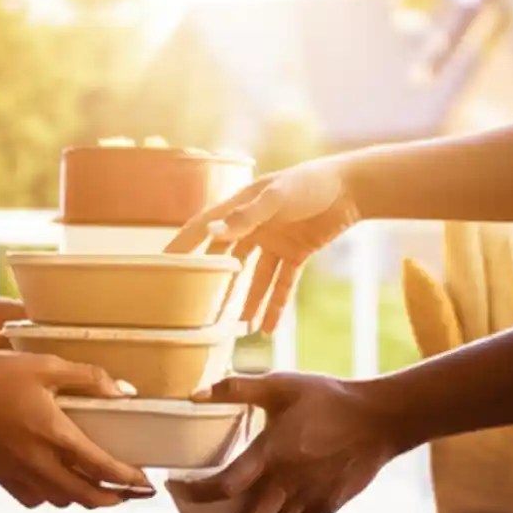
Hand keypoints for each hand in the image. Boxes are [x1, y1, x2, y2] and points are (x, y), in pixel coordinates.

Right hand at [0, 350, 154, 508]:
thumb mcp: (46, 365)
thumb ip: (88, 377)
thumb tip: (124, 392)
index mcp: (55, 436)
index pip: (103, 469)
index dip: (129, 480)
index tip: (146, 483)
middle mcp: (38, 462)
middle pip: (86, 496)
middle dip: (114, 499)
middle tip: (130, 494)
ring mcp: (16, 472)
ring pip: (60, 500)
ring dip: (83, 498)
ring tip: (98, 487)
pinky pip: (32, 498)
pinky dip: (51, 496)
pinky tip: (55, 483)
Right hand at [165, 158, 358, 332]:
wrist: (352, 187)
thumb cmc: (310, 183)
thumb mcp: (276, 197)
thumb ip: (246, 217)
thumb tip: (212, 233)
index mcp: (241, 206)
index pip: (204, 228)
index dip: (183, 244)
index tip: (160, 263)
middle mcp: (254, 226)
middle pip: (226, 259)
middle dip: (213, 283)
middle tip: (195, 308)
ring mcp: (275, 241)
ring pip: (254, 278)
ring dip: (247, 301)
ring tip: (236, 329)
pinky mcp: (296, 253)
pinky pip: (282, 284)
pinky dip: (276, 305)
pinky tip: (267, 328)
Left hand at [175, 373, 402, 512]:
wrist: (378, 418)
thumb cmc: (327, 397)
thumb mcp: (281, 384)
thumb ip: (237, 388)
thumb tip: (194, 393)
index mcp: (272, 452)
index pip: (225, 486)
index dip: (195, 494)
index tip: (179, 489)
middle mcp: (288, 482)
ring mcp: (309, 500)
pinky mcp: (326, 509)